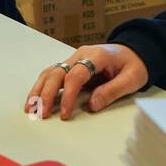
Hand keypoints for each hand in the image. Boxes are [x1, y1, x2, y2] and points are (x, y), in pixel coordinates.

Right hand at [23, 44, 148, 120]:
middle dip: (47, 94)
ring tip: (30, 109)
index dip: (68, 96)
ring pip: (50, 72)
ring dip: (39, 90)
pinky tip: (36, 99)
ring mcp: (74, 58)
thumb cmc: (134, 65)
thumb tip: (92, 105)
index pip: (76, 75)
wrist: (135, 51)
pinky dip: (42, 87)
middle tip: (42, 114)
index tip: (65, 114)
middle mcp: (81, 54)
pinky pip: (53, 74)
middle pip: (57, 72)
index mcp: (97, 56)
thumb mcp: (132, 79)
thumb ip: (112, 91)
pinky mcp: (71, 65)